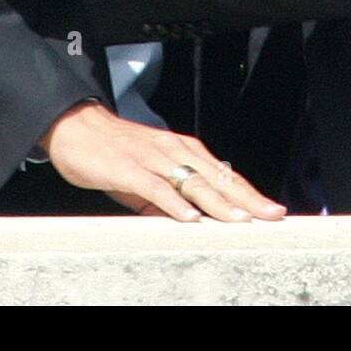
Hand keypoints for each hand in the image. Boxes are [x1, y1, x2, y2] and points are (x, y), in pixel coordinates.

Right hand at [43, 101, 286, 222]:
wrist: (77, 127)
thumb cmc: (114, 153)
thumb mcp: (149, 177)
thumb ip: (171, 197)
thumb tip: (191, 223)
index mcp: (182, 150)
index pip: (223, 175)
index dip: (249, 193)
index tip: (273, 210)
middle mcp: (173, 150)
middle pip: (216, 178)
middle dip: (246, 199)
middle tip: (271, 215)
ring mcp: (152, 158)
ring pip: (192, 181)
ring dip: (217, 202)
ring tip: (240, 220)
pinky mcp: (129, 168)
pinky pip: (155, 187)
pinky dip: (173, 202)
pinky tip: (188, 217)